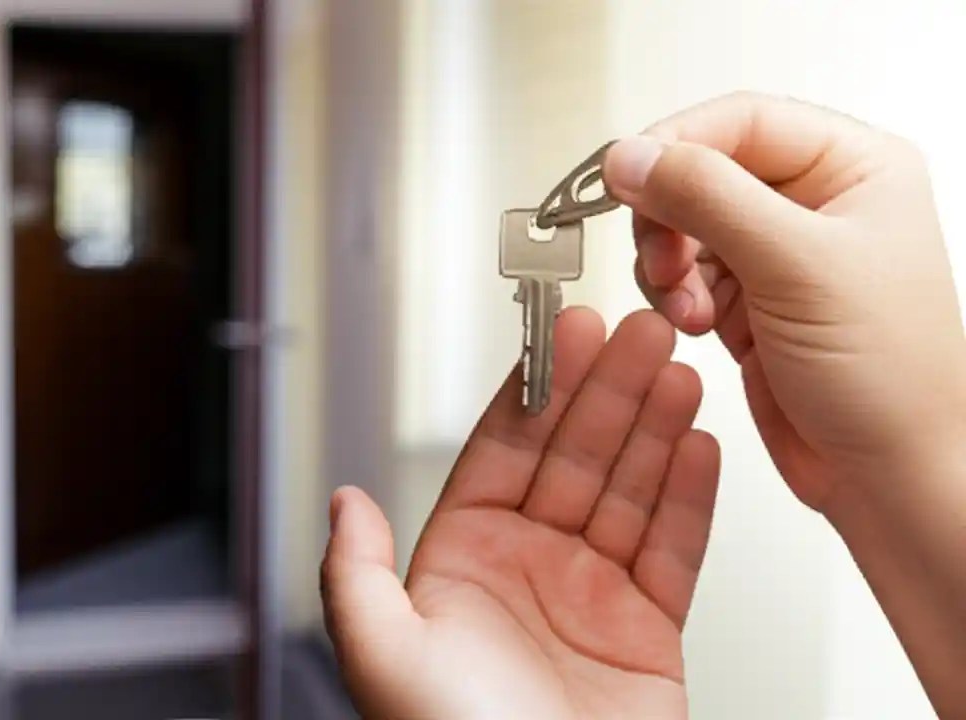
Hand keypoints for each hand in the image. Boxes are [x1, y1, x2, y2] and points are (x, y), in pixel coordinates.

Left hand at [321, 309, 718, 719]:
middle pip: (572, 458)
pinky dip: (691, 499)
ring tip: (675, 368)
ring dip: (652, 428)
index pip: (502, 453)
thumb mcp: (383, 655)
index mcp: (461, 561)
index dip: (535, 392)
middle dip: (604, 392)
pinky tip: (699, 445)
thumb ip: (355, 573)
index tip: (561, 336)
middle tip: (635, 330)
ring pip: (627, 490)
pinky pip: (673, 550)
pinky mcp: (647, 629)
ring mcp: (590, 593)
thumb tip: (342, 498)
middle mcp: (526, 567)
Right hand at [601, 92, 965, 715]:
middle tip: (661, 256)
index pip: (741, 121)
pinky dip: (672, 299)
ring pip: (681, 226)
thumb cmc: (890, 376)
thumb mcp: (796, 266)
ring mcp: (777, 254)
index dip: (676, 143)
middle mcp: (814, 204)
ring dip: (667, 266)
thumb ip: (707, 198)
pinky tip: (695, 326)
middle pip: (700, 172)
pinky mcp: (748, 301)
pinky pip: (680, 276)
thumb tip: (634, 156)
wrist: (890, 473)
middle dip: (667, 218)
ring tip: (688, 307)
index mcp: (853, 168)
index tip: (624, 177)